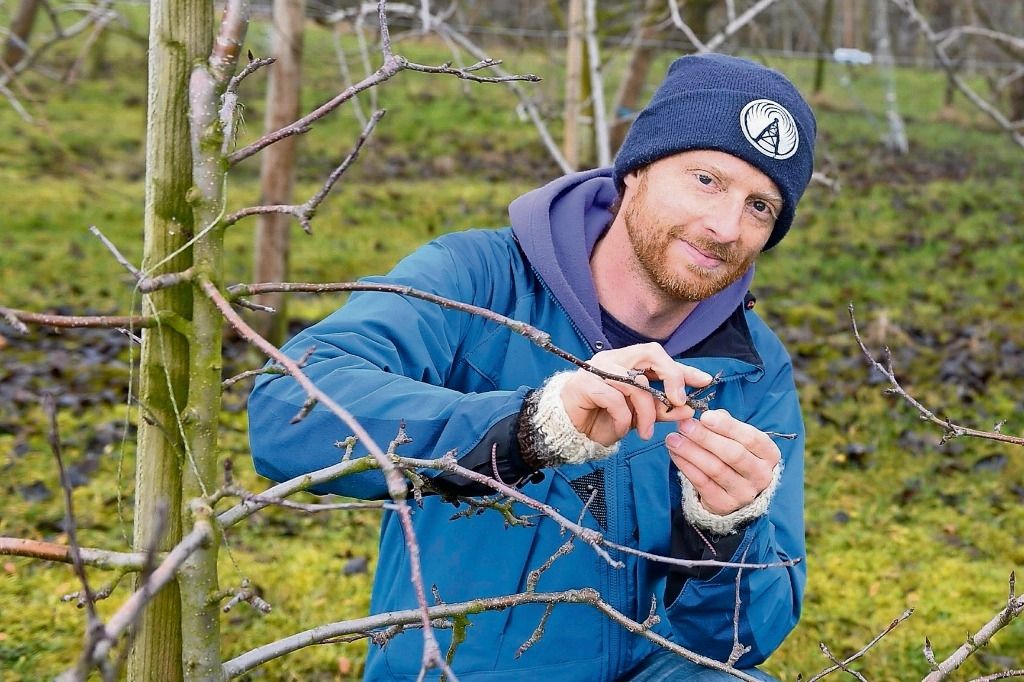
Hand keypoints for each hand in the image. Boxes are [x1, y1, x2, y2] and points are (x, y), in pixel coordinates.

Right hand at [559, 343, 712, 446]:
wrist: (571, 430)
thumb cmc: (605, 419)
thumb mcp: (640, 416)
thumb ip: (663, 410)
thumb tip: (689, 409)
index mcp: (628, 362)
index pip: (661, 358)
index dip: (684, 369)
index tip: (705, 382)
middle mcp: (615, 359)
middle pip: (651, 354)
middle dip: (671, 376)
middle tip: (679, 402)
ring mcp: (599, 368)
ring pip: (635, 382)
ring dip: (646, 411)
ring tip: (646, 432)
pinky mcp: (586, 384)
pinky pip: (614, 398)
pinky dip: (623, 418)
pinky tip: (621, 430)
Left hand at [667, 409, 780, 515]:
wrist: (734, 493)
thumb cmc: (735, 457)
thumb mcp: (738, 440)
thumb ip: (726, 425)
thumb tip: (708, 415)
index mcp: (768, 454)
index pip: (751, 438)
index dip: (728, 426)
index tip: (705, 416)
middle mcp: (760, 475)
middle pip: (733, 454)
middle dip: (705, 438)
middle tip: (684, 425)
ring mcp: (744, 492)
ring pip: (716, 469)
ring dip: (691, 451)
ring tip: (673, 439)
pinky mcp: (724, 504)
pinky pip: (703, 483)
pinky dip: (686, 466)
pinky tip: (675, 454)